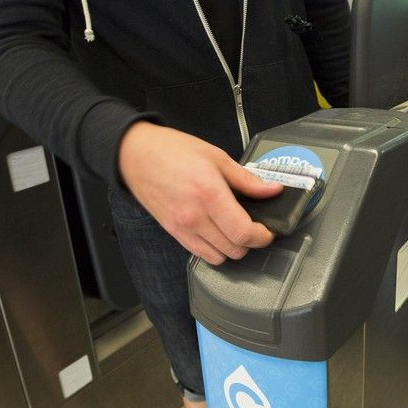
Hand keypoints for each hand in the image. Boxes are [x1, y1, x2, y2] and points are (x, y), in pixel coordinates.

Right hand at [117, 121, 281, 264]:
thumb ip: (246, 179)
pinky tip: (217, 233)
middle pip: (235, 249)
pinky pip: (200, 254)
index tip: (268, 230)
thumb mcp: (216, 157)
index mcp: (210, 194)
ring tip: (235, 229)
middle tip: (254, 226)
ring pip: (219, 257)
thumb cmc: (172, 151)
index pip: (243, 233)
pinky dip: (214, 250)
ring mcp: (182, 227)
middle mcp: (195, 216)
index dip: (262, 237)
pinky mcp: (173, 233)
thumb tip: (272, 189)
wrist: (136, 156)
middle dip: (250, 241)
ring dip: (232, 248)